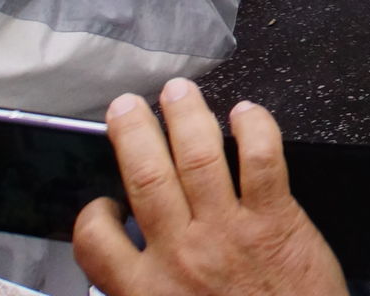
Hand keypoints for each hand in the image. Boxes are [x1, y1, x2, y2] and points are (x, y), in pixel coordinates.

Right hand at [72, 81, 348, 295]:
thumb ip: (149, 291)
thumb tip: (130, 267)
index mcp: (146, 290)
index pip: (94, 241)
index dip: (92, 214)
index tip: (102, 200)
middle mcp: (181, 255)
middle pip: (145, 177)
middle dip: (133, 132)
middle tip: (126, 105)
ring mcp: (229, 233)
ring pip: (198, 158)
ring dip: (186, 117)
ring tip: (177, 92)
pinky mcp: (277, 221)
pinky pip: (261, 160)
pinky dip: (253, 128)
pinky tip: (245, 113)